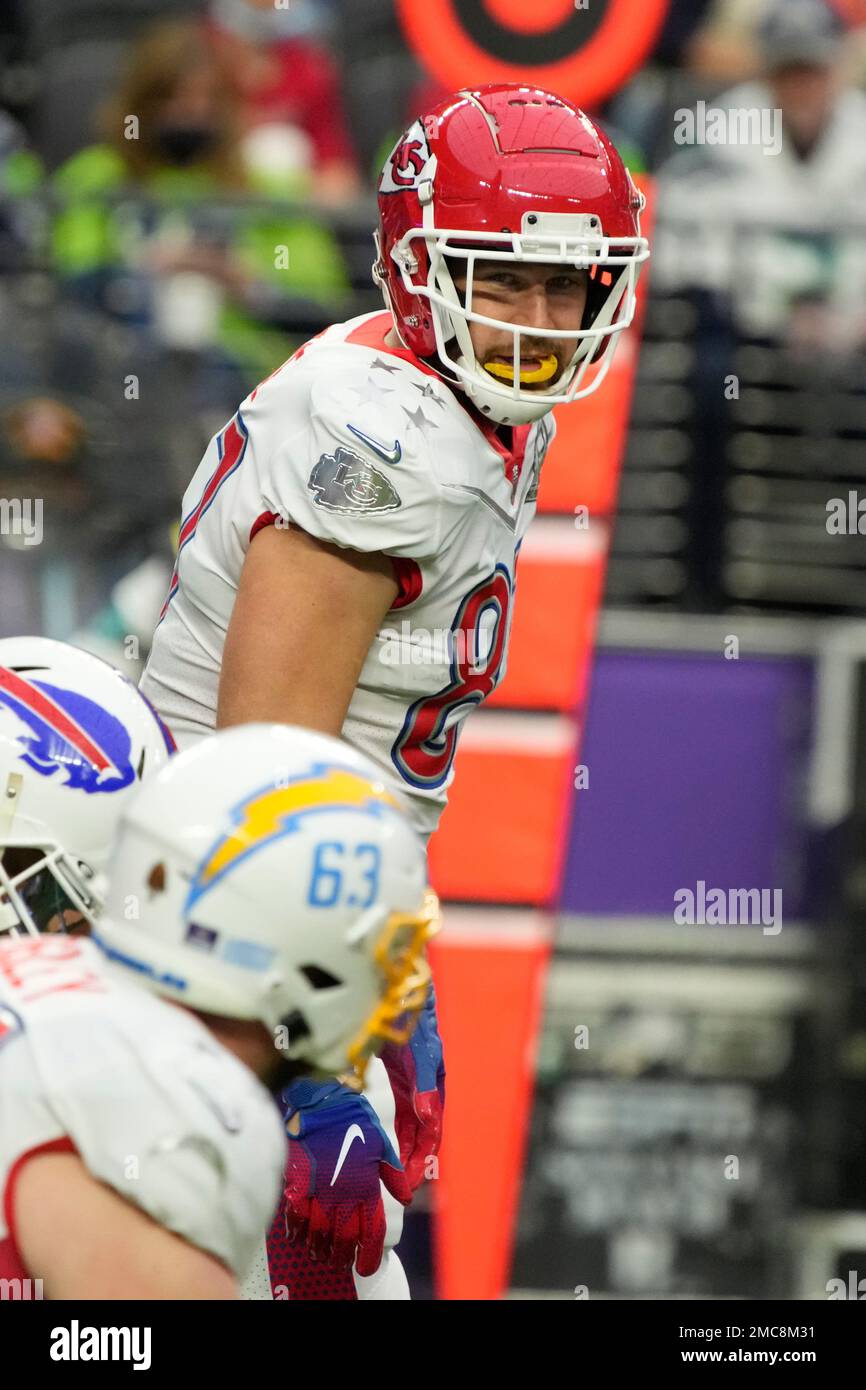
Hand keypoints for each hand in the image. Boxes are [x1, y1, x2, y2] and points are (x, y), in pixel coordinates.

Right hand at [273, 1078, 410, 1275]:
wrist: (323, 1098)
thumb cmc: (356, 1118)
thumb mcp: (382, 1143)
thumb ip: (393, 1174)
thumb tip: (406, 1197)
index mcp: (366, 1187)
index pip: (371, 1233)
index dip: (370, 1255)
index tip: (366, 1266)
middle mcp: (342, 1195)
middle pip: (342, 1240)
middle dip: (342, 1256)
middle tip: (341, 1262)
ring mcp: (318, 1191)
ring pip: (318, 1233)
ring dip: (319, 1248)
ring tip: (320, 1253)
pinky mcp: (297, 1182)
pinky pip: (294, 1215)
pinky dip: (296, 1230)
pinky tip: (297, 1235)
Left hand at [381, 985, 444, 1190]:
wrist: (395, 980)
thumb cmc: (411, 1011)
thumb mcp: (419, 1050)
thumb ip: (424, 1085)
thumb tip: (429, 1119)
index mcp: (433, 1077)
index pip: (430, 1128)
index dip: (421, 1157)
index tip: (409, 1184)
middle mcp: (424, 1081)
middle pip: (421, 1130)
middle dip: (412, 1160)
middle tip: (400, 1189)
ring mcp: (411, 1076)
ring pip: (410, 1122)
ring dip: (404, 1149)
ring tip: (394, 1176)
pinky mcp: (397, 1070)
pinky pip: (400, 1106)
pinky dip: (396, 1128)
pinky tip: (389, 1145)